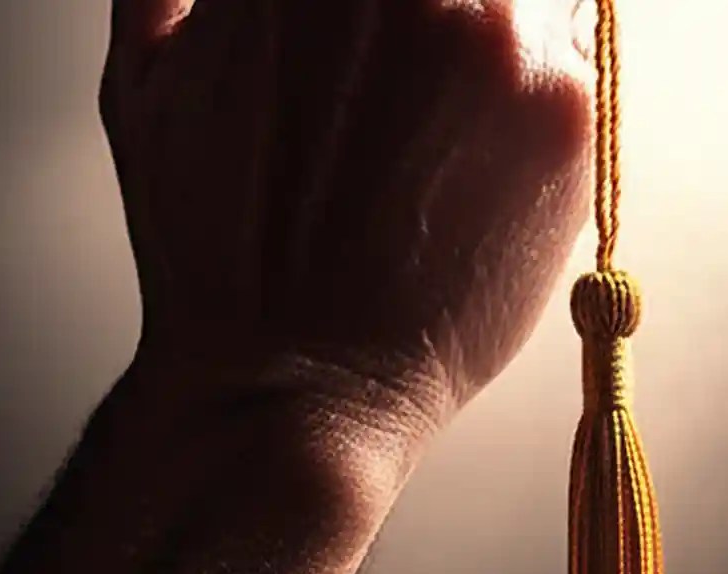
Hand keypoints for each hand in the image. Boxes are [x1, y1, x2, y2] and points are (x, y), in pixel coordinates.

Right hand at [102, 0, 593, 448]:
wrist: (290, 382)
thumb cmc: (213, 250)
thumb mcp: (145, 83)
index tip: (369, 16)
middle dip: (436, 7)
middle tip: (413, 59)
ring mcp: (503, 37)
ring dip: (502, 13)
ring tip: (446, 92)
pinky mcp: (568, 113)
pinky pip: (581, 40)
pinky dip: (542, 61)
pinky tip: (481, 129)